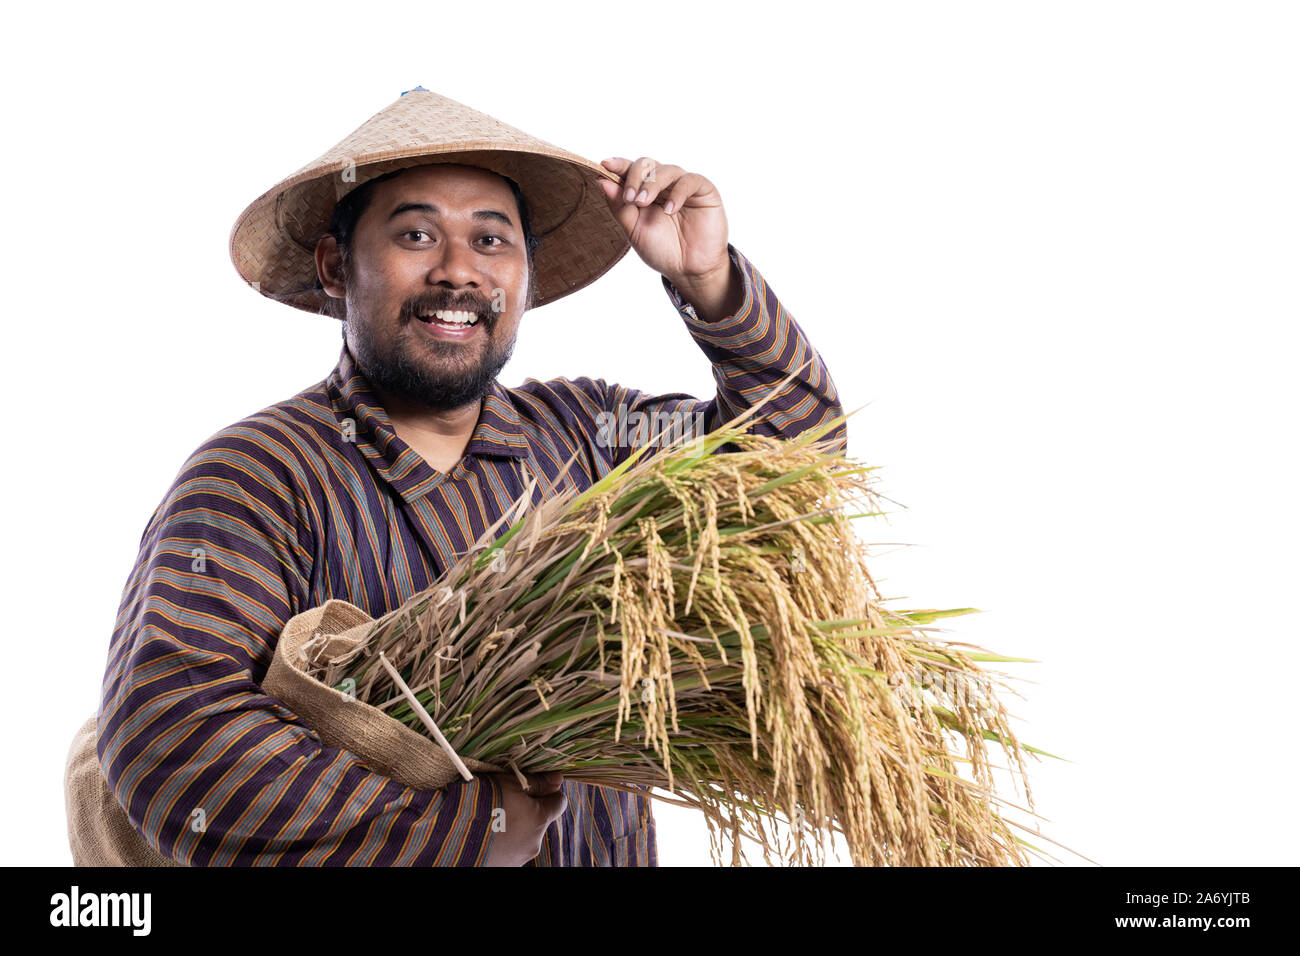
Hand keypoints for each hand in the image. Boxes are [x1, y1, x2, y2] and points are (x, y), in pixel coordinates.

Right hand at [481, 771, 566, 866]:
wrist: (448, 835)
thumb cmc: (480, 802)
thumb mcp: (508, 783)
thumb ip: (536, 782)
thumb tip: (558, 779)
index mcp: (539, 819)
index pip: (559, 803)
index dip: (549, 791)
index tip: (534, 786)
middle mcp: (533, 843)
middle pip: (540, 821)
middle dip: (529, 810)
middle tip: (507, 800)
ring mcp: (518, 859)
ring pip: (524, 837)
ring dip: (514, 827)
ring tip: (491, 819)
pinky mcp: (503, 868)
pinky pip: (509, 851)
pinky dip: (502, 842)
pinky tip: (486, 835)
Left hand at [597, 156, 737, 317]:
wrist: (689, 270)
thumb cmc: (662, 250)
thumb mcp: (634, 231)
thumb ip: (619, 208)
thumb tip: (602, 181)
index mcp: (644, 192)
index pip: (630, 171)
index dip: (618, 165)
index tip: (604, 164)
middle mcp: (663, 185)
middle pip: (646, 164)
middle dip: (633, 177)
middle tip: (629, 198)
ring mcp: (683, 186)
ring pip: (666, 169)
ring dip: (651, 184)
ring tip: (643, 203)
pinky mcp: (703, 190)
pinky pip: (689, 181)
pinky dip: (677, 193)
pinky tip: (670, 210)